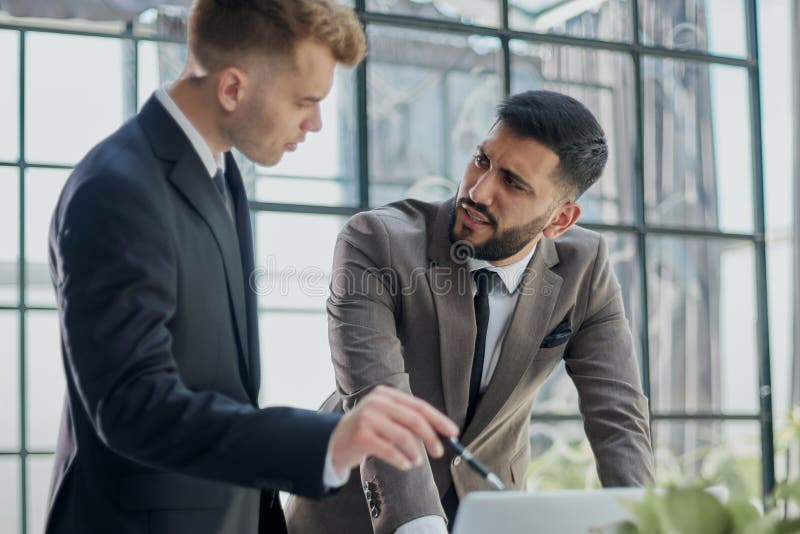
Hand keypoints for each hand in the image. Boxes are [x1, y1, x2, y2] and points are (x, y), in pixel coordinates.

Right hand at [329, 385, 458, 472]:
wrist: (332, 442)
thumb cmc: (365, 431)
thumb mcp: (385, 418)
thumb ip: (406, 420)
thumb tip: (438, 433)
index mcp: (386, 395)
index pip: (419, 405)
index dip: (438, 419)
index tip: (452, 432)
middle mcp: (377, 402)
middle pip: (414, 419)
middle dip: (431, 437)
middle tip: (439, 452)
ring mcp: (367, 417)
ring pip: (404, 436)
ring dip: (415, 452)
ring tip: (415, 461)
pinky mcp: (361, 435)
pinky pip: (390, 450)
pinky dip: (401, 460)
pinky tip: (405, 464)